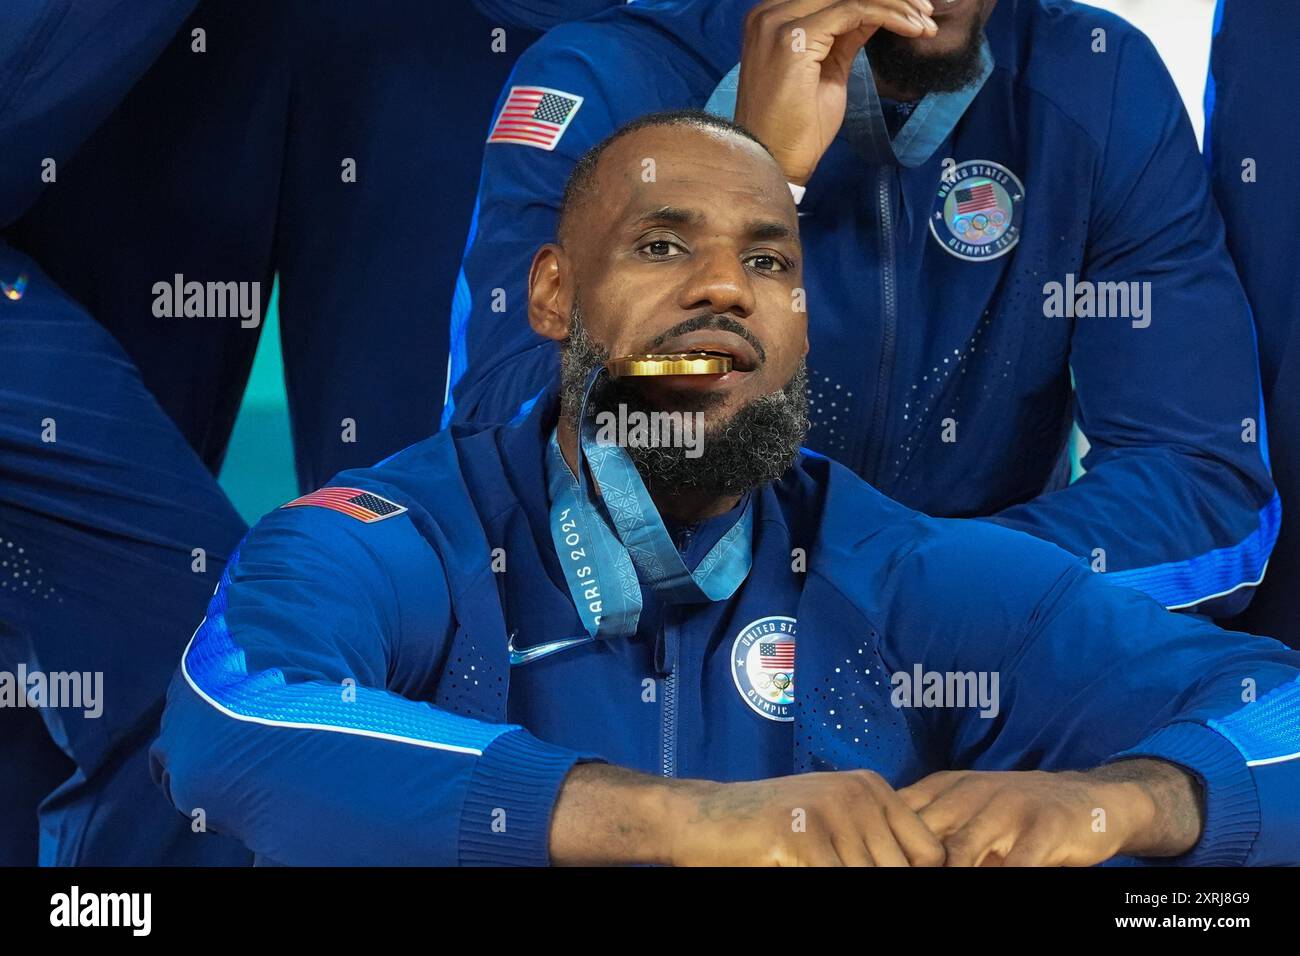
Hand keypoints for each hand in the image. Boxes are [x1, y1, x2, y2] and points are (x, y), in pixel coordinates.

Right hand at [664, 769, 945, 865]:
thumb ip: (871, 844)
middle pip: (900, 871)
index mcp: (872, 788)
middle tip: (829, 870)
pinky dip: (816, 885)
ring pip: (868, 878)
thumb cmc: (766, 832)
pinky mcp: (802, 833)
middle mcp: (858, 793)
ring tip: (805, 867)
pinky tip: (790, 870)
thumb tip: (922, 868)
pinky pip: (835, 881)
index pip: (929, 853)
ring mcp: (831, 810)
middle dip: (875, 884)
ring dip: (839, 883)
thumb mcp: (831, 826)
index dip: (913, 875)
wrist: (698, 819)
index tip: (878, 877)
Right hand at [734, 0, 937, 185]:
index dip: (874, 0)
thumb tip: (874, 13)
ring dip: (896, 5)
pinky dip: (889, 16)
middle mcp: (768, 13)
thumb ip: (844, 36)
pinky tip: (914, 28)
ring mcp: (778, 23)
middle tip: (926, 13)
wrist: (774, 160)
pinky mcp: (796, 37)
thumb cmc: (795, 127)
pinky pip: (855, 11)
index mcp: (770, 18)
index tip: (911, 11)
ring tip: (925, 22)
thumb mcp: (827, 70)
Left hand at [898, 761, 1201, 866]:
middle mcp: (971, 792)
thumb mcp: (965, 808)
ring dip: (952, 873)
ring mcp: (1007, 808)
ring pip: (961, 851)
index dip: (888, 847)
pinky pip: (1016, 864)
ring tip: (946, 890)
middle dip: (912, 865)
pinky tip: (999, 883)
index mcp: (944, 786)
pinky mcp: (1043, 827)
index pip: (899, 814)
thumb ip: (931, 827)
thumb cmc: (1013, 811)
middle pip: (924, 835)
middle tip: (903, 878)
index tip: (881, 866)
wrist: (1086, 798)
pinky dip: (1003, 877)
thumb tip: (886, 853)